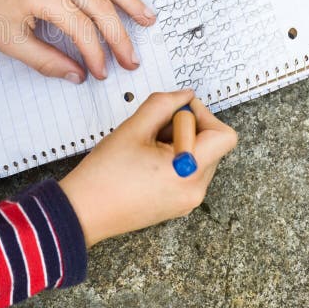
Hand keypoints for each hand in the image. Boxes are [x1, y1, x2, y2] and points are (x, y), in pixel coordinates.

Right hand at [58, 90, 237, 247]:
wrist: (83, 212)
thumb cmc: (105, 174)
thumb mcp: (134, 129)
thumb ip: (163, 105)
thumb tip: (184, 96)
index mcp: (190, 171)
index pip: (224, 136)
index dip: (203, 116)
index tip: (176, 112)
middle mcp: (195, 190)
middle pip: (211, 145)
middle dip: (186, 128)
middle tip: (152, 129)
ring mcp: (187, 201)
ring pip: (199, 158)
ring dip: (179, 143)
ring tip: (145, 147)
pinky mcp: (176, 205)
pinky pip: (187, 172)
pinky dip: (173, 159)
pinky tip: (145, 161)